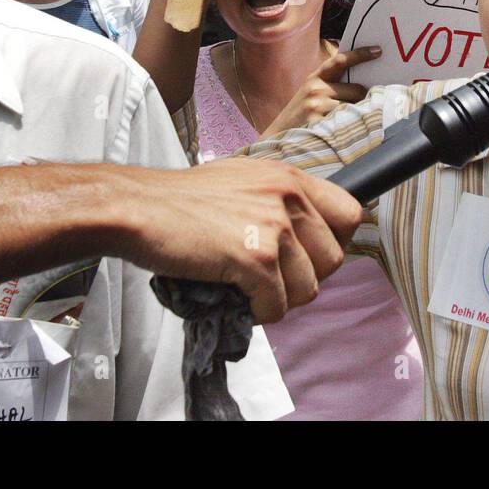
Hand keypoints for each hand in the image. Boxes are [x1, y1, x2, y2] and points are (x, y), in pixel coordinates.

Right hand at [117, 158, 362, 321]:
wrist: (139, 207)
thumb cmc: (181, 199)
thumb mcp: (243, 180)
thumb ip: (278, 200)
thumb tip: (304, 236)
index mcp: (289, 177)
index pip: (350, 214)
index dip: (335, 242)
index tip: (311, 257)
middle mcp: (287, 197)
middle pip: (333, 259)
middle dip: (305, 278)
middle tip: (272, 280)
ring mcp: (273, 227)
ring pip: (309, 288)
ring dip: (281, 298)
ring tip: (250, 288)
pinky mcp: (254, 258)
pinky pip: (278, 305)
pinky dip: (259, 312)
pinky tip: (236, 297)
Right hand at [263, 46, 380, 138]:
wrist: (278, 140)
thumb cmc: (301, 118)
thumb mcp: (310, 95)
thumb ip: (331, 86)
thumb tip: (364, 86)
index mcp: (314, 78)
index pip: (340, 60)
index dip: (360, 55)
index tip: (378, 51)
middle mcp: (315, 88)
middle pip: (357, 89)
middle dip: (362, 99)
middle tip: (357, 110)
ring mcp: (317, 106)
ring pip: (355, 107)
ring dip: (357, 116)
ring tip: (346, 124)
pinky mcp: (320, 122)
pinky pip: (348, 122)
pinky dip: (352, 128)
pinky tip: (344, 133)